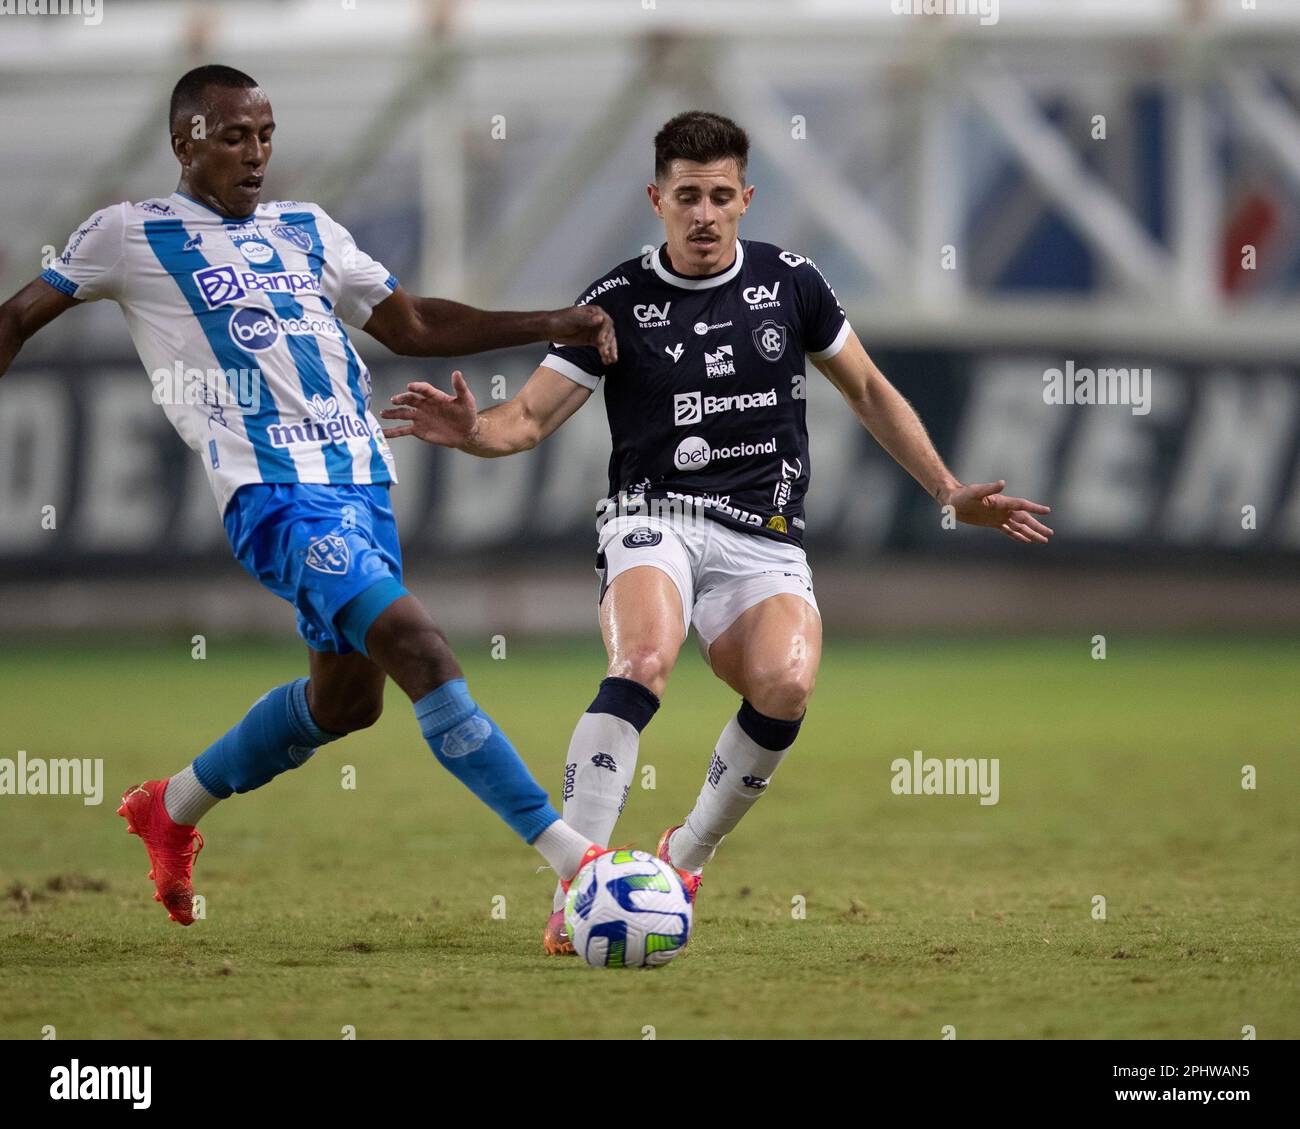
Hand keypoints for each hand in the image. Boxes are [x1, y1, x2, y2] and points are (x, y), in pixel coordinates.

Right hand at [380, 371, 477, 446]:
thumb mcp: (466, 400)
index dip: (418, 387)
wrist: (465, 432)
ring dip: (392, 413)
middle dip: (401, 399)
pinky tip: (381, 432)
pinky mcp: (418, 429)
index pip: (424, 389)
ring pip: (403, 414)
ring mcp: (419, 417)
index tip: (410, 386)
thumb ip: (460, 387)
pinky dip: (392, 432)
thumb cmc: (466, 413)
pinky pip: (402, 430)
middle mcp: (424, 405)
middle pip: (410, 400)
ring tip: (382, 414)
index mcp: (434, 396)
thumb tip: (457, 372)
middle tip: (394, 400)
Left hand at [546, 305, 617, 364]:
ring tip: (611, 360)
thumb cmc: (561, 319)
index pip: (606, 322)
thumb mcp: (574, 318)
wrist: (551, 328)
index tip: (601, 341)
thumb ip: (587, 319)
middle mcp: (598, 321)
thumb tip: (601, 318)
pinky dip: (604, 354)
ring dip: (610, 350)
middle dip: (609, 343)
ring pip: (607, 341)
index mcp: (595, 312)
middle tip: (605, 353)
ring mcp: (596, 331)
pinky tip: (606, 361)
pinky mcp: (592, 340)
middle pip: (609, 333)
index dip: (605, 332)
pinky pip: (601, 347)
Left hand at [939, 480, 1053, 543]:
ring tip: (1043, 540)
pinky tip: (1026, 540)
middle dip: (1037, 527)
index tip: (1047, 511)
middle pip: (1025, 519)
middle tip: (1049, 534)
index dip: (1035, 508)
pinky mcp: (993, 523)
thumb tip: (1002, 483)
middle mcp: (1003, 509)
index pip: (1022, 505)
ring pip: (1019, 526)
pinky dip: (1018, 535)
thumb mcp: (975, 492)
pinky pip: (1009, 530)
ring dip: (1031, 533)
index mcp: (1002, 502)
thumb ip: (989, 488)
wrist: (953, 501)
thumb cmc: (963, 495)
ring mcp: (999, 516)